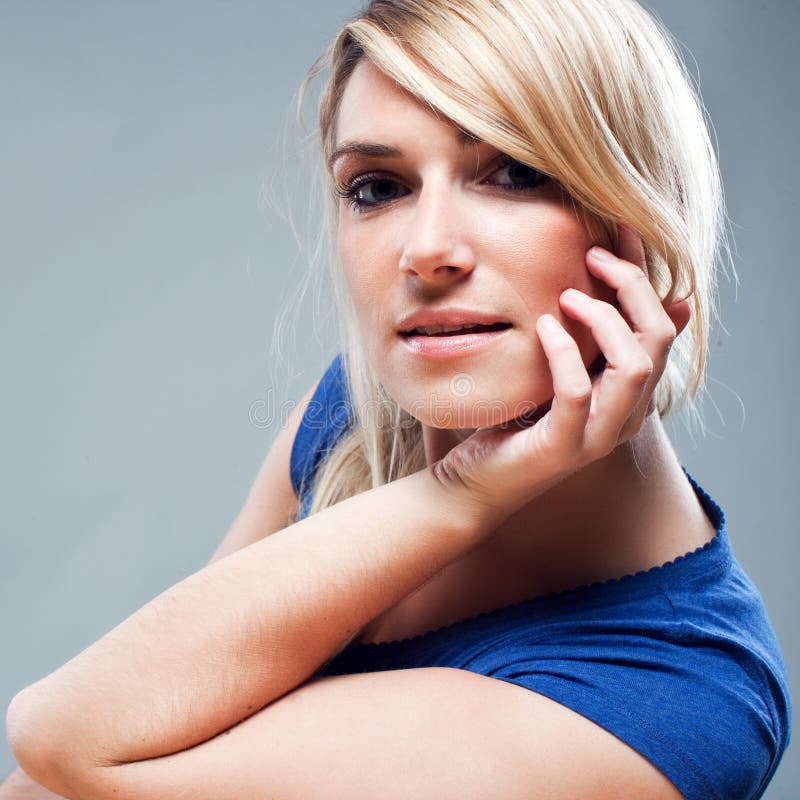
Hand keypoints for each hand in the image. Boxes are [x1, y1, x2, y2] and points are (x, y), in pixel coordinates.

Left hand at [430, 223, 690, 528]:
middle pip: (659, 339)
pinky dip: (564, 352)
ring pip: (634, 365)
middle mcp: (625, 414)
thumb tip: (605, 295)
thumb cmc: (514, 421)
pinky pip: (577, 392)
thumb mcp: (556, 371)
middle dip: (631, 286)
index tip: (617, 232)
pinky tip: (543, 326)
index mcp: (629, 393)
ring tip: (566, 295)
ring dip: (604, 319)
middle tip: (592, 255)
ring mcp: (597, 436)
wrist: (474, 482)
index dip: (643, 275)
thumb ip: (588, 339)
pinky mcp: (563, 448)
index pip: (660, 325)